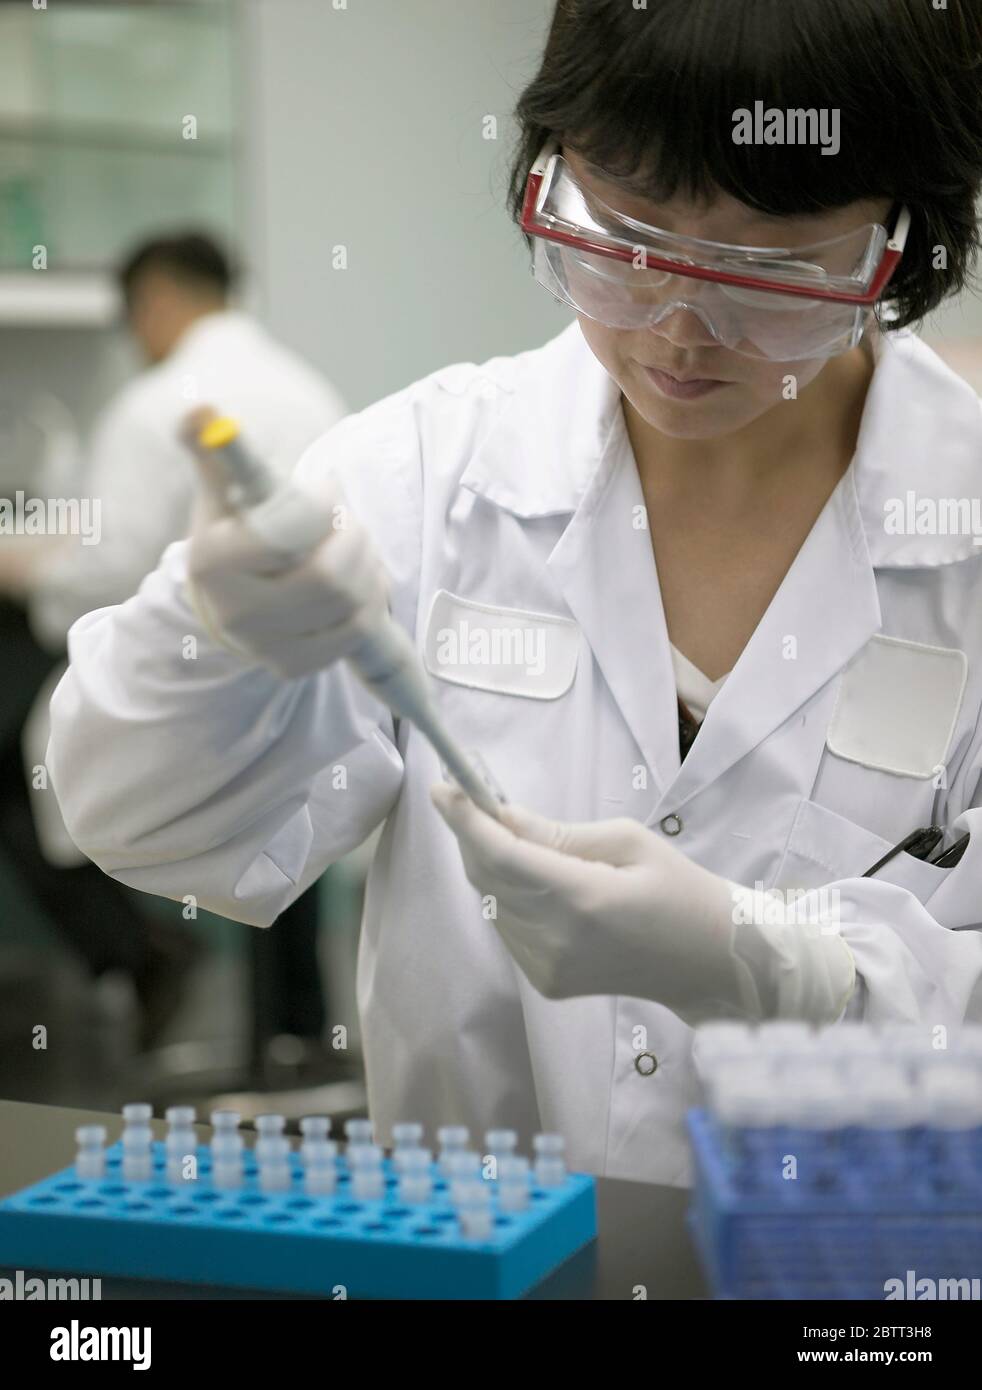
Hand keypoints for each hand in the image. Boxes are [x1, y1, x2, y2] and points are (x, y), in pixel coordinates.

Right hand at [183, 416, 389, 678]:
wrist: (228, 602)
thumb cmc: (235, 532)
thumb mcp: (222, 491)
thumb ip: (216, 450)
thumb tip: (199, 410)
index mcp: (213, 561)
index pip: (286, 533)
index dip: (321, 507)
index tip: (326, 489)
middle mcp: (235, 611)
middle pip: (329, 575)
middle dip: (354, 538)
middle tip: (349, 523)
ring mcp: (264, 645)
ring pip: (350, 602)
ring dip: (368, 566)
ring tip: (354, 548)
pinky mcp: (293, 666)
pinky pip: (356, 632)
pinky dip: (371, 601)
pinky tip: (358, 584)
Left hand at [430, 784, 854, 1025]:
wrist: (709, 961)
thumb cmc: (678, 889)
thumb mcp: (627, 842)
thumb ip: (558, 833)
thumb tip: (502, 816)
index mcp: (583, 899)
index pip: (502, 855)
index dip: (466, 820)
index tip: (443, 788)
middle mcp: (556, 939)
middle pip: (487, 878)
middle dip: (473, 835)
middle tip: (470, 798)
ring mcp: (548, 968)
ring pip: (491, 902)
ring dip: (490, 865)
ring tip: (514, 838)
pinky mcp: (546, 983)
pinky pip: (507, 927)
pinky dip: (507, 895)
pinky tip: (535, 881)